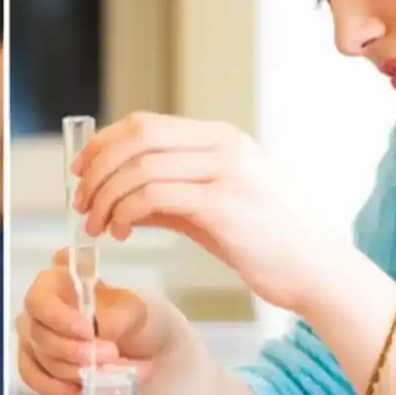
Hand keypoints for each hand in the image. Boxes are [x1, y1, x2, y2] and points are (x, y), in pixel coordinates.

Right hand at [16, 251, 182, 394]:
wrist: (131, 339)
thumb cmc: (124, 314)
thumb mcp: (131, 309)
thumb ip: (116, 318)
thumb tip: (103, 335)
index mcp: (54, 283)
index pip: (40, 299)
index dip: (59, 317)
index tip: (88, 331)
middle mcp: (36, 311)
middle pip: (40, 335)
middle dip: (75, 351)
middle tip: (110, 355)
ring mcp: (31, 339)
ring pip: (42, 360)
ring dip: (75, 371)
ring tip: (110, 374)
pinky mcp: (33, 365)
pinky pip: (35, 380)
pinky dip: (57, 388)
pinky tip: (80, 390)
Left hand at [73, 112, 340, 313]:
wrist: (315, 270)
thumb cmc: (266, 242)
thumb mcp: (211, 208)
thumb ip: (167, 196)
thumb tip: (115, 195)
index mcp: (220, 138)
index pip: (144, 124)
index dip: (103, 144)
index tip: (79, 172)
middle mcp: (223, 145)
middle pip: (138, 137)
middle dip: (98, 170)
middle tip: (80, 202)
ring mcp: (226, 171)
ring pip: (141, 167)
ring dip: (106, 198)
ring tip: (97, 225)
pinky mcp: (224, 205)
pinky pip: (155, 197)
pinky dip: (126, 212)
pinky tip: (120, 232)